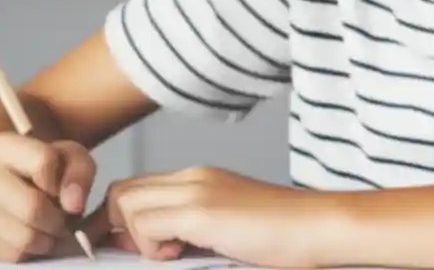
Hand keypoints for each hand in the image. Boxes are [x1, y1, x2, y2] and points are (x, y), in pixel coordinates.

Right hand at [0, 133, 95, 261]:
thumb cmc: (39, 168)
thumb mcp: (68, 157)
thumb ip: (79, 172)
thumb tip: (74, 205)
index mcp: (0, 145)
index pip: (43, 162)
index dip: (63, 183)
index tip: (62, 190)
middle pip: (32, 208)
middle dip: (57, 221)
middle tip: (63, 222)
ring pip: (23, 238)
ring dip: (46, 240)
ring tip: (47, 229)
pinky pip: (11, 255)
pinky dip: (28, 252)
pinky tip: (29, 237)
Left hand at [83, 166, 327, 267]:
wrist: (319, 227)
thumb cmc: (283, 235)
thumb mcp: (226, 226)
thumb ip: (191, 227)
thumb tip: (154, 246)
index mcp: (197, 178)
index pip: (137, 187)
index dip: (122, 218)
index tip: (128, 247)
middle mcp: (191, 176)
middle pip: (121, 190)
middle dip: (114, 226)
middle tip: (144, 254)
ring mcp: (195, 190)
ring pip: (124, 202)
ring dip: (135, 235)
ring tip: (170, 255)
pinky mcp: (201, 212)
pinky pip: (144, 224)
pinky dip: (150, 246)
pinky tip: (180, 256)